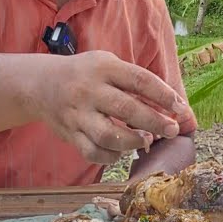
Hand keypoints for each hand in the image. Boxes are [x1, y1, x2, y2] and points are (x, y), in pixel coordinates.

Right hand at [33, 50, 193, 164]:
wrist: (41, 84)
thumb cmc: (87, 74)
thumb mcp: (109, 65)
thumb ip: (136, 82)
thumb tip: (173, 106)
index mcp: (104, 68)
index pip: (140, 80)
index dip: (164, 95)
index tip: (181, 108)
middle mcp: (89, 90)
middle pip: (127, 109)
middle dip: (155, 122)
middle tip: (172, 130)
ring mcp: (78, 114)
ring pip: (109, 136)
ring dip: (134, 142)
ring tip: (147, 140)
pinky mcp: (70, 134)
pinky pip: (93, 152)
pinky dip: (112, 156)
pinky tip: (122, 151)